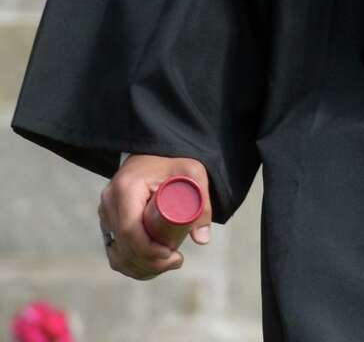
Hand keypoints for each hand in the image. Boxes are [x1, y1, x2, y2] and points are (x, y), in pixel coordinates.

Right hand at [98, 154, 211, 279]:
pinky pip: (115, 251)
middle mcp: (108, 202)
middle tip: (177, 262)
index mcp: (125, 189)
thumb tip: (202, 239)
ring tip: (169, 264)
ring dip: (140, 268)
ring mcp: (105, 213)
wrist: (156, 150)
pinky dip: (130, 265)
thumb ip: (202, 202)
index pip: (130, 231)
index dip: (150, 252)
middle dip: (149, 263)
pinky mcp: (109, 222)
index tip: (174, 255)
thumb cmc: (176, 160)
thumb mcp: (192, 173)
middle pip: (123, 247)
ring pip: (117, 254)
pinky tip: (150, 268)